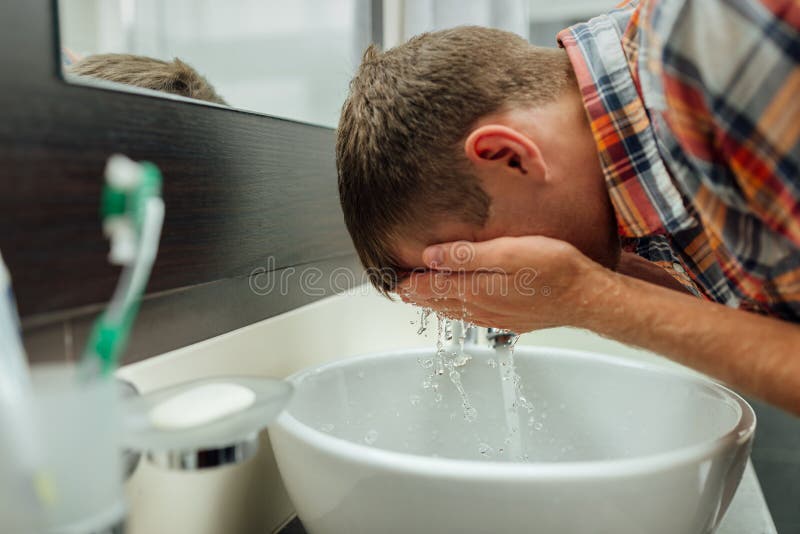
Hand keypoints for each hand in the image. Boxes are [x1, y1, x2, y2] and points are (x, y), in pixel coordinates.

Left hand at [397, 236, 612, 332]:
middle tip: (391, 277)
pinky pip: (467, 312)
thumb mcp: (509, 252)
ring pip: (448, 308)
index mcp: (473, 289)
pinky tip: (452, 298)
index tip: (385, 270)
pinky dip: (450, 305)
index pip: (425, 286)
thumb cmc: (554, 269)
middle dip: (411, 289)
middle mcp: (477, 307)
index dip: (402, 278)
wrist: (586, 296)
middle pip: (433, 300)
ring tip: (412, 288)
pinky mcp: (505, 317)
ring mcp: (491, 315)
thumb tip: (429, 256)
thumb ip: (467, 256)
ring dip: (429, 298)